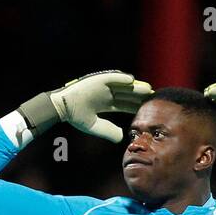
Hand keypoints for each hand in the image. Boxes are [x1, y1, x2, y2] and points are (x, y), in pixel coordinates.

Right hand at [19, 71, 152, 142]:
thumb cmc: (75, 116)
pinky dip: (121, 79)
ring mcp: (102, 86)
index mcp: (106, 104)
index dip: (136, 106)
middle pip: (126, 94)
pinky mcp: (96, 80)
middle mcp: (106, 93)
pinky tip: (132, 81)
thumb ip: (108, 131)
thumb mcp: (94, 126)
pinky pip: (111, 78)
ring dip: (135, 87)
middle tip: (154, 98)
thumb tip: (122, 137)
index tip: (148, 109)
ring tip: (148, 89)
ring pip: (122, 86)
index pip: (125, 104)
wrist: (61, 107)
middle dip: (139, 96)